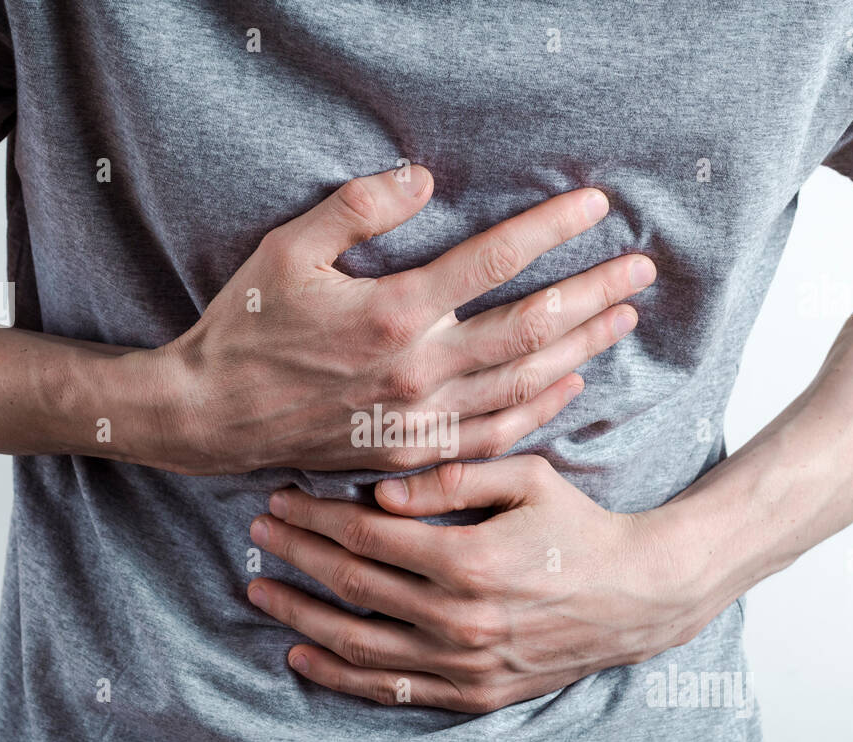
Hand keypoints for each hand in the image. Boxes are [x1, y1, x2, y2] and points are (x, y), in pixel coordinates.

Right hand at [137, 167, 654, 473]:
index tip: (596, 206)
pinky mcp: (413, 452)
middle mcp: (418, 369)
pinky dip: (540, 408)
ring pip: (524, 382)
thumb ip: (358, 207)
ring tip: (624, 317)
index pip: (494, 261)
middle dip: (594, 292)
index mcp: (392, 311)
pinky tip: (571, 384)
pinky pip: (494, 433)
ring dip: (582, 347)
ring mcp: (420, 418)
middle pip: (531, 327)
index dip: (552, 228)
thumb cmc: (244, 327)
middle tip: (643, 267)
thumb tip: (425, 177)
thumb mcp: (287, 249)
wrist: (209, 417)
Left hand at [246, 455, 716, 712]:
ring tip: (261, 590)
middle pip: (350, 584)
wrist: (637, 595)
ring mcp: (463, 664)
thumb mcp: (528, 479)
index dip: (314, 515)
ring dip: (300, 615)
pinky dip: (338, 676)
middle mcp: (458, 618)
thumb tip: (379, 489)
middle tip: (258, 533)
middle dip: (295, 554)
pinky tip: (302, 655)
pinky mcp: (470, 694)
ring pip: (357, 643)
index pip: (365, 534)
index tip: (280, 499)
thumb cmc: (577, 527)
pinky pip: (389, 690)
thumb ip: (453, 480)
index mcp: (467, 559)